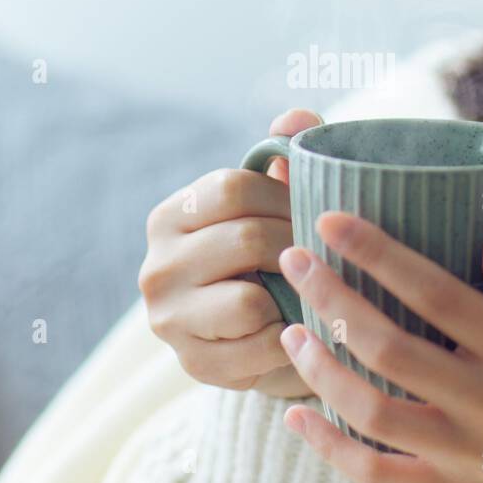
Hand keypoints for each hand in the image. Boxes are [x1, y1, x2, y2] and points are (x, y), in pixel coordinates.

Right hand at [137, 108, 321, 398]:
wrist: (259, 341)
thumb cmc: (269, 258)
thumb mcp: (273, 204)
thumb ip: (286, 155)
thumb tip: (297, 118)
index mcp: (170, 216)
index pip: (235, 187)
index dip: (287, 198)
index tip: (315, 213)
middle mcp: (156, 266)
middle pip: (247, 238)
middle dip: (298, 247)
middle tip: (326, 257)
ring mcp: (168, 319)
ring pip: (250, 299)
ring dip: (291, 296)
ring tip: (305, 292)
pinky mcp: (193, 364)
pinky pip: (259, 346)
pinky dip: (288, 338)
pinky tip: (294, 330)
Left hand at [273, 212, 482, 482]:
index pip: (438, 295)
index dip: (379, 255)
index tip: (332, 220)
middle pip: (390, 349)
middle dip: (331, 298)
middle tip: (294, 259)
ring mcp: (469, 456)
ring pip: (373, 414)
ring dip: (321, 369)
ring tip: (292, 330)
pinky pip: (378, 477)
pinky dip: (330, 448)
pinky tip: (297, 413)